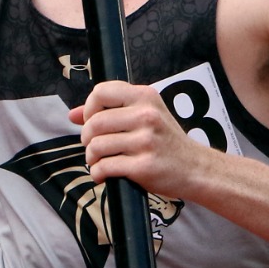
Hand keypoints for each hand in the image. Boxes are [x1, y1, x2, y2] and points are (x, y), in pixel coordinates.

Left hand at [72, 80, 208, 198]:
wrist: (195, 168)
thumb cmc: (166, 142)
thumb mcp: (146, 116)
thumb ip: (111, 111)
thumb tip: (72, 114)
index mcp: (146, 97)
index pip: (100, 92)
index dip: (89, 108)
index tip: (93, 122)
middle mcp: (146, 115)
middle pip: (94, 122)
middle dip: (87, 138)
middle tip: (94, 147)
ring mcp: (146, 141)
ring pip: (96, 146)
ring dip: (91, 158)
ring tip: (100, 162)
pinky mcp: (144, 166)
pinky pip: (104, 167)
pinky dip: (98, 174)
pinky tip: (104, 175)